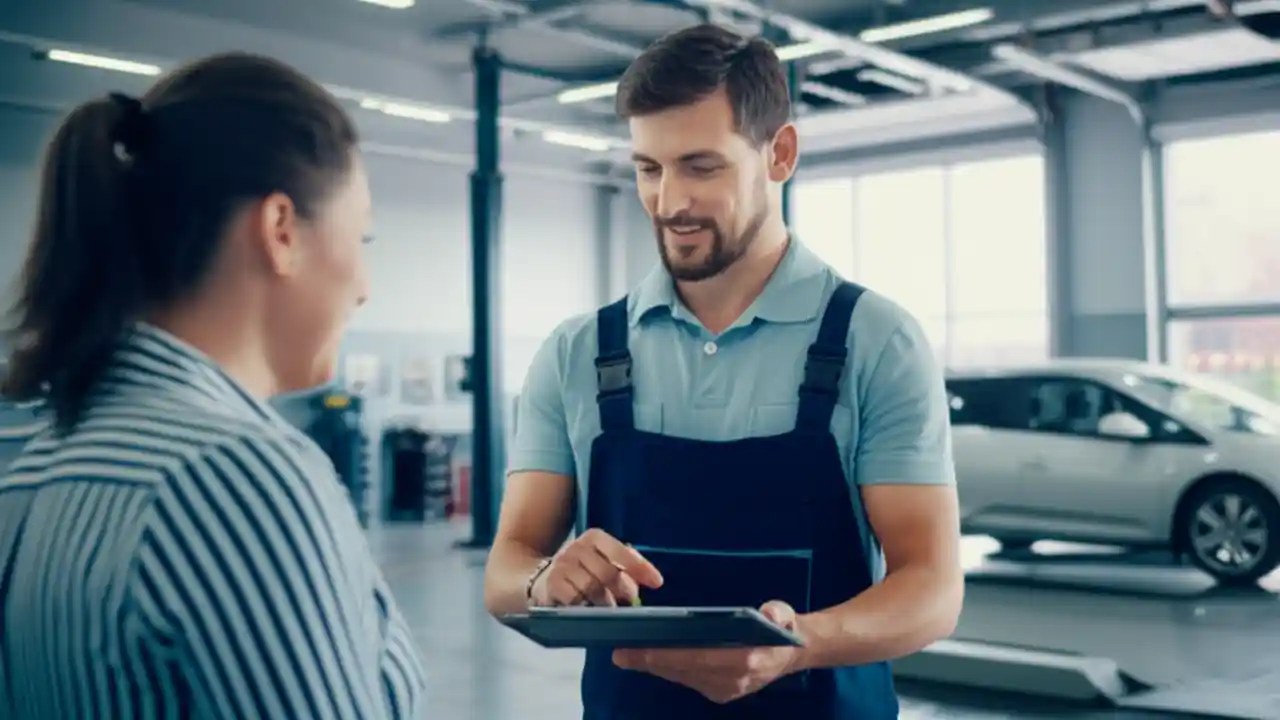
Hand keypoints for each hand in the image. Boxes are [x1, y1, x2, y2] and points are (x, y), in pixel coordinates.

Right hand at [531, 528, 663, 606]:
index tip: (657, 582)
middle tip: (630, 603)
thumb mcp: (600, 559)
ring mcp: (563, 565)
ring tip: (611, 610)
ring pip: (593, 588)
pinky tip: (589, 611)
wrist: (537, 578)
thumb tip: (648, 578)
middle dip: (624, 591)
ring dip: (606, 603)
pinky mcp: (552, 584)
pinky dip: (586, 607)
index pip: (621, 551)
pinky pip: (575, 600)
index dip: (640, 568)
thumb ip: (623, 564)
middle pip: (608, 573)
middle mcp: (577, 548)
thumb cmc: (579, 570)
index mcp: (594, 538)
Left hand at [612, 601, 804, 703]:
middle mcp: (733, 681)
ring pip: (682, 677)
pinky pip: (687, 680)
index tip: (640, 651)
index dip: (667, 656)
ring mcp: (726, 690)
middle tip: (620, 653)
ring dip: (654, 668)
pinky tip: (648, 658)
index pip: (699, 659)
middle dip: (650, 663)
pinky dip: (667, 669)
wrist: (791, 654)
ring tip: (626, 655)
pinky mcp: (720, 693)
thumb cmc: (781, 628)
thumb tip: (770, 612)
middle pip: (684, 671)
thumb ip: (779, 613)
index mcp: (746, 661)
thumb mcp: (784, 614)